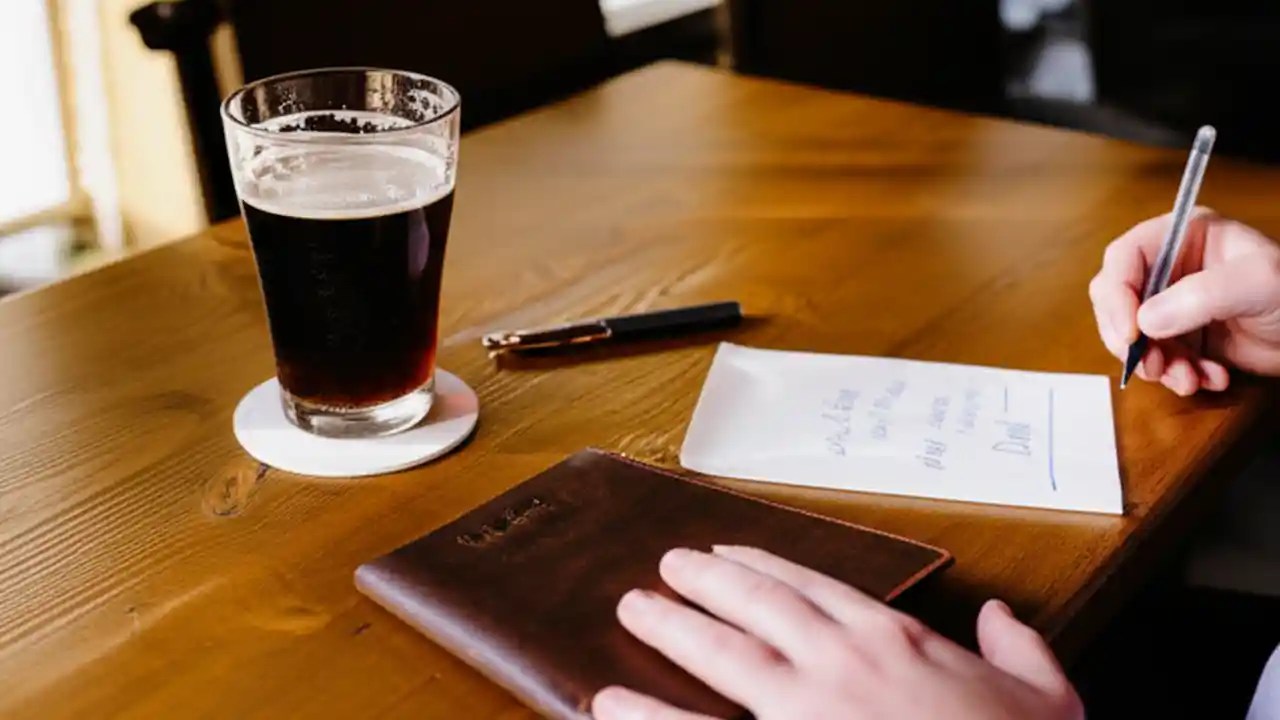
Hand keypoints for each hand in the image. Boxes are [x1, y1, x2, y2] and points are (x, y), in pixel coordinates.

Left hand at [592, 547, 1081, 719]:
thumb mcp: (1048, 701)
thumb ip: (1022, 649)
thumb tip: (1001, 615)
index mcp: (897, 641)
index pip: (816, 589)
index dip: (767, 568)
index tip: (731, 557)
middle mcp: (842, 662)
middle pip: (758, 606)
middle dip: (705, 583)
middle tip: (665, 566)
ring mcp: (805, 708)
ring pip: (722, 654)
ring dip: (672, 627)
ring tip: (630, 610)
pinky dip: (649, 715)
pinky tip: (609, 704)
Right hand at [1089, 209, 1279, 394]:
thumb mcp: (1257, 282)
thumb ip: (1200, 297)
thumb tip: (1144, 322)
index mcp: (1181, 237)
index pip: (1124, 259)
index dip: (1117, 296)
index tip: (1131, 333)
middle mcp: (1170, 268)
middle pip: (1118, 300)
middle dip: (1131, 338)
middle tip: (1150, 366)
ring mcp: (1174, 304)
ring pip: (1135, 337)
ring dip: (1157, 364)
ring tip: (1188, 379)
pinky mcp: (1183, 337)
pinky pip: (1160, 359)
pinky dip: (1179, 375)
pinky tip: (1210, 377)